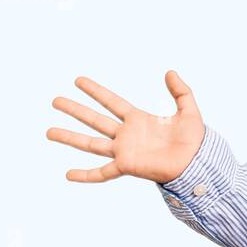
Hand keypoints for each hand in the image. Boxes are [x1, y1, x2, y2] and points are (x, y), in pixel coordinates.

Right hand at [46, 70, 205, 183]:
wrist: (197, 162)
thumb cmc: (194, 139)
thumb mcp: (188, 109)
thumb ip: (181, 90)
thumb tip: (169, 71)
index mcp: (138, 120)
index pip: (111, 101)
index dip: (95, 90)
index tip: (78, 80)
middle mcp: (126, 135)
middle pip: (94, 120)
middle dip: (75, 110)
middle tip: (55, 100)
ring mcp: (124, 151)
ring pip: (91, 143)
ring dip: (70, 137)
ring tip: (48, 132)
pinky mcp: (126, 166)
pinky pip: (102, 173)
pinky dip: (85, 175)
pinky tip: (67, 175)